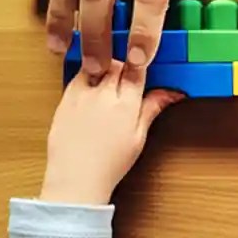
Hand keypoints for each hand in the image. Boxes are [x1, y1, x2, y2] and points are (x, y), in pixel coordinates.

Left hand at [41, 62, 183, 205]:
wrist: (76, 177)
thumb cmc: (109, 163)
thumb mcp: (138, 137)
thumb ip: (152, 109)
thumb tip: (172, 93)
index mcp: (125, 105)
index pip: (136, 70)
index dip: (142, 62)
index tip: (146, 60)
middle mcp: (102, 95)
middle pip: (117, 64)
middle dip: (125, 65)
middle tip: (129, 74)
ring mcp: (81, 95)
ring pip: (96, 65)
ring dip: (105, 67)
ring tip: (110, 81)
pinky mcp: (65, 99)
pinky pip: (77, 76)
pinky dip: (87, 75)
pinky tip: (92, 88)